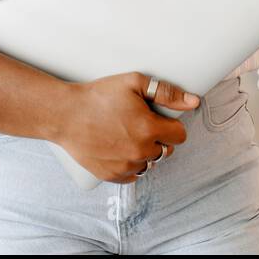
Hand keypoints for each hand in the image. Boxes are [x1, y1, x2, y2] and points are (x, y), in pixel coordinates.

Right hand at [58, 72, 198, 183]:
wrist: (65, 114)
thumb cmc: (98, 96)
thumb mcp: (134, 83)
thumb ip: (166, 92)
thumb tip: (193, 102)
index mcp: (148, 128)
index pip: (179, 136)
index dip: (172, 126)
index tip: (160, 120)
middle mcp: (140, 151)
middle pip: (165, 151)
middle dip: (159, 138)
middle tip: (141, 125)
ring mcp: (125, 165)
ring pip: (150, 164)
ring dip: (145, 152)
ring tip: (128, 136)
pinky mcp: (111, 175)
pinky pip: (133, 175)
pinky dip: (131, 165)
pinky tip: (121, 149)